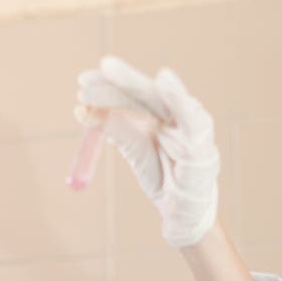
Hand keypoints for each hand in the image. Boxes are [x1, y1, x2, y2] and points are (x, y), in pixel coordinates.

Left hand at [76, 56, 219, 247]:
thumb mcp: (136, 153)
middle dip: (113, 83)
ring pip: (159, 97)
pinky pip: (189, 115)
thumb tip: (82, 111)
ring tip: (109, 68)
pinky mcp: (199, 137)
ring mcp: (187, 122)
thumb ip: (117, 131)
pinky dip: (177, 96)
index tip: (81, 83)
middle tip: (84, 80)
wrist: (184, 212)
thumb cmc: (165, 180)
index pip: (130, 95)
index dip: (106, 88)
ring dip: (133, 83)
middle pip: (140, 92)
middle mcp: (173, 113)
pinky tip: (164, 80)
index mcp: (158, 115)